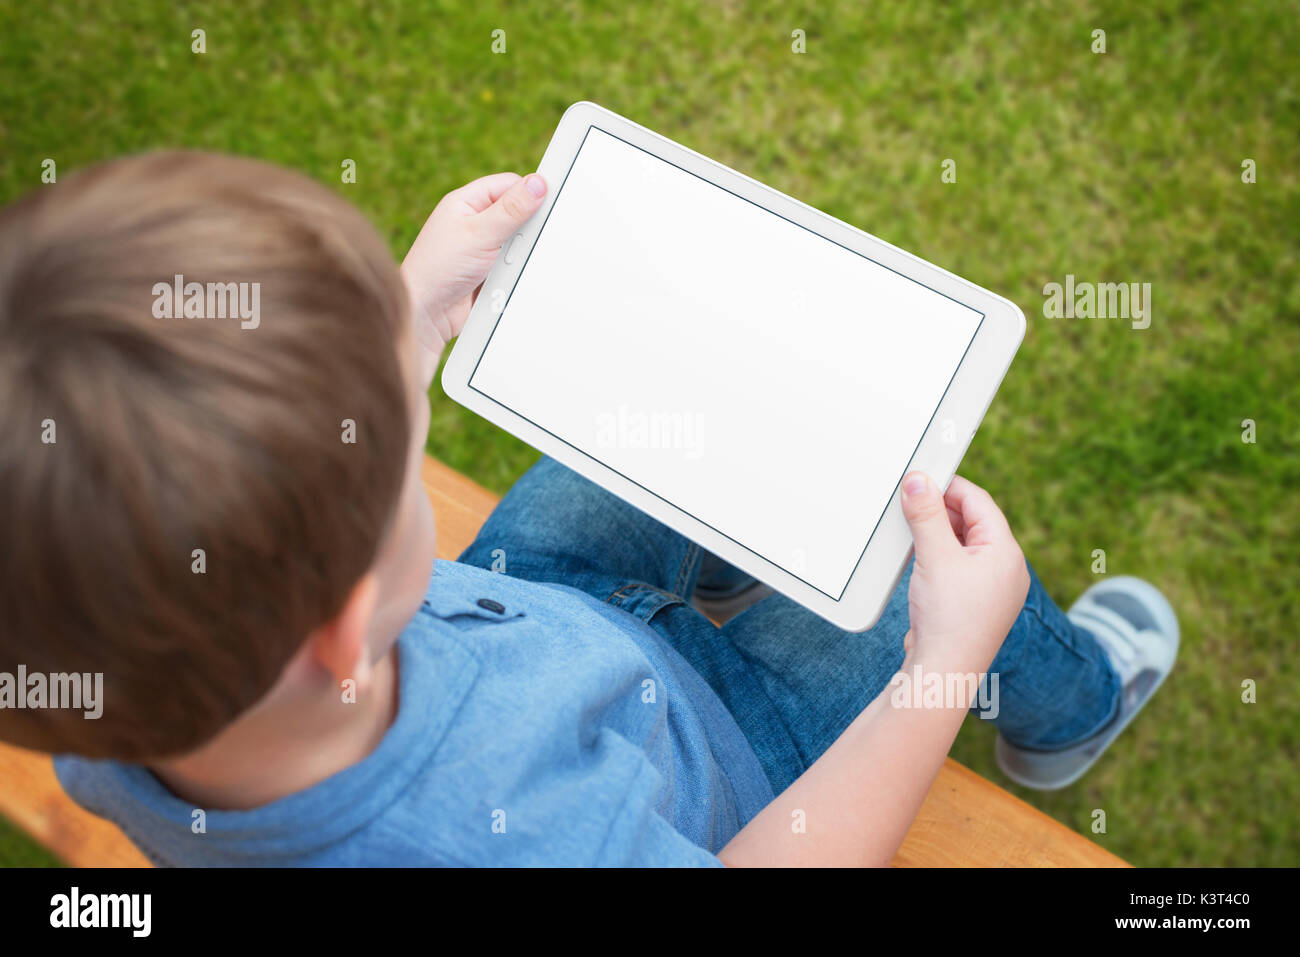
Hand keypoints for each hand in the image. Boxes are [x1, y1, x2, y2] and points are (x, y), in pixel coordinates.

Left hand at [401, 172, 547, 350]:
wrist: (428, 314)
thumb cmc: (438, 269)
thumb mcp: (479, 233)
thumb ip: (511, 209)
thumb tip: (537, 184)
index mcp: (467, 202)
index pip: (509, 185)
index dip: (528, 193)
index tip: (546, 204)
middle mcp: (476, 222)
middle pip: (518, 214)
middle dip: (524, 230)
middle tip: (519, 243)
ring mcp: (484, 247)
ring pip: (519, 242)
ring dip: (519, 255)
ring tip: (506, 265)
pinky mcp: (490, 270)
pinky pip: (516, 265)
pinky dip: (516, 271)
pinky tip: (509, 278)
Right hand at [899, 472, 1028, 675]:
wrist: (945, 671)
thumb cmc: (949, 618)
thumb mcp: (934, 556)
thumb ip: (926, 514)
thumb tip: (918, 481)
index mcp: (1006, 553)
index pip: (979, 502)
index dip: (950, 486)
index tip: (922, 478)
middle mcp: (1005, 569)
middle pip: (973, 522)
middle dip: (941, 510)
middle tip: (910, 502)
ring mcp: (990, 589)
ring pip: (963, 545)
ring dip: (937, 533)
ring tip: (911, 530)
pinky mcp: (973, 604)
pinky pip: (957, 567)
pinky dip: (937, 556)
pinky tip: (918, 558)